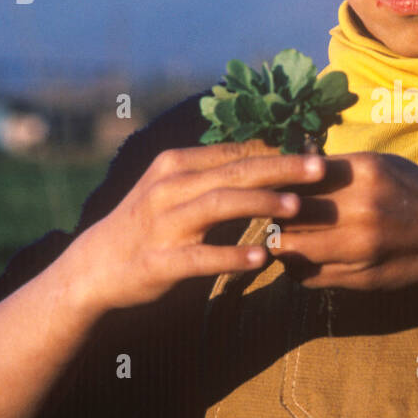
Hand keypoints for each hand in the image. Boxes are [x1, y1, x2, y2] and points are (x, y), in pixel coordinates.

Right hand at [69, 141, 327, 311]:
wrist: (95, 268)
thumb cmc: (148, 225)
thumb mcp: (175, 188)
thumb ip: (214, 173)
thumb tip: (268, 156)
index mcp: (177, 164)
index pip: (236, 151)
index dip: (278, 150)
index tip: (316, 150)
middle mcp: (170, 187)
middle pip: (235, 171)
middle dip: (282, 168)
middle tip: (322, 168)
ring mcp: (164, 224)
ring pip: (218, 205)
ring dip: (260, 203)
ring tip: (297, 205)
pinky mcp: (160, 262)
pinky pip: (201, 257)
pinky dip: (232, 256)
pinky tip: (262, 259)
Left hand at [262, 151, 417, 291]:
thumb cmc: (416, 194)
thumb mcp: (384, 165)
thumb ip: (339, 167)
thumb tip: (289, 168)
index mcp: (365, 172)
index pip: (295, 178)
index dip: (279, 185)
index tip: (279, 189)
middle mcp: (361, 208)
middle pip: (286, 213)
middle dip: (276, 216)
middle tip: (279, 216)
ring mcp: (360, 247)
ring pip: (289, 248)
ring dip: (283, 244)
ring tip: (292, 237)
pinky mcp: (359, 277)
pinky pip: (306, 276)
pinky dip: (298, 269)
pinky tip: (309, 259)